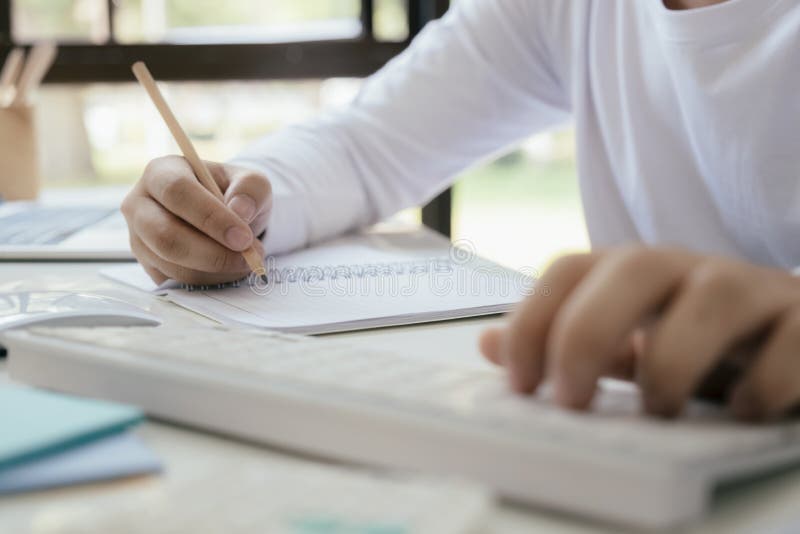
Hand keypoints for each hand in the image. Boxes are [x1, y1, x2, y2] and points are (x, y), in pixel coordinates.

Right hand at [121, 156, 270, 284]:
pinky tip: (228, 269)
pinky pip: (174, 280)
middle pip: (165, 235)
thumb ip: (251, 189)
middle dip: (212, 253)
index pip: (177, 192)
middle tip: (248, 258)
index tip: (243, 238)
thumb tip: (240, 210)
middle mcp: (140, 204)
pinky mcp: (147, 264)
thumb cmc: (233, 194)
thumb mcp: (251, 182)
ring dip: (215, 270)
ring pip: (171, 264)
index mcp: (161, 172)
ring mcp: (138, 237)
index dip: (210, 217)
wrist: (225, 216)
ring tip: (245, 261)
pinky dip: (208, 280)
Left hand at [480, 246, 799, 420]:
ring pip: (714, 297)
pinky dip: (762, 383)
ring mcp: (754, 290)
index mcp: (637, 272)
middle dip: (587, 332)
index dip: (533, 320)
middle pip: (632, 267)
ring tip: (660, 410)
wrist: (794, 338)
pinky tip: (740, 411)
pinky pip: (792, 343)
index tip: (519, 384)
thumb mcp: (631, 342)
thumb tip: (489, 343)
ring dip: (673, 360)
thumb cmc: (704, 345)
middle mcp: (691, 269)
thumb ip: (569, 342)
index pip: (569, 269)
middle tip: (569, 400)